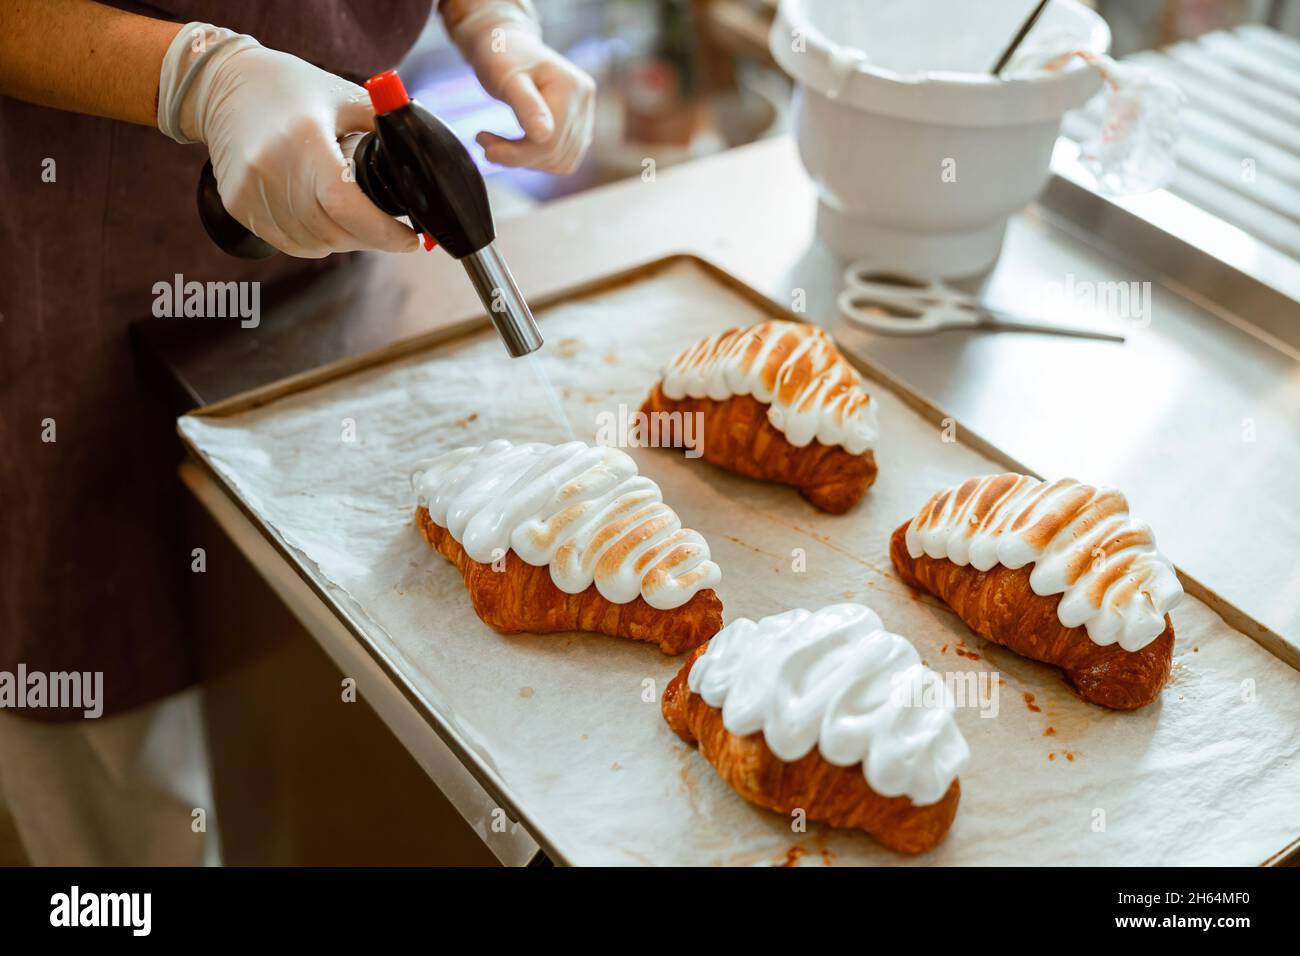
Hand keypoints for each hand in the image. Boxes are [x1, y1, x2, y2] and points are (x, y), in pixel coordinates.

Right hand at [158, 24, 418, 257]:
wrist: (222, 85)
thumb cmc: (292, 88)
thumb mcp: (345, 96)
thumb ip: (385, 129)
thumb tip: (424, 166)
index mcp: (303, 138)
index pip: (346, 204)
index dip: (383, 232)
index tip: (410, 239)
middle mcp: (271, 167)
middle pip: (333, 232)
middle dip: (370, 238)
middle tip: (387, 228)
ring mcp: (250, 190)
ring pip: (314, 244)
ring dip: (342, 240)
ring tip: (351, 216)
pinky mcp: (238, 205)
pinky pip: (288, 243)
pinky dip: (314, 239)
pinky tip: (320, 216)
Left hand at [450, 5, 595, 172]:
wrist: (508, 46)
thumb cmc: (503, 57)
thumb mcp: (508, 78)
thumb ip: (526, 106)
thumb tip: (544, 137)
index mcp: (571, 87)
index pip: (548, 140)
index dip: (516, 152)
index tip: (482, 141)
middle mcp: (584, 102)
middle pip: (554, 153)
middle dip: (517, 155)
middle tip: (485, 142)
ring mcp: (585, 116)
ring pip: (558, 161)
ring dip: (526, 160)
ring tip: (499, 142)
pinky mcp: (579, 129)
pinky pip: (561, 159)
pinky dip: (536, 159)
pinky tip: (517, 144)